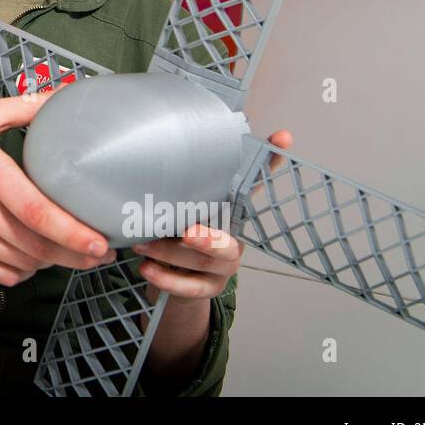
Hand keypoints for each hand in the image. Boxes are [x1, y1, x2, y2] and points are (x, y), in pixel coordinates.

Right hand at [0, 93, 117, 286]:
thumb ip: (25, 107)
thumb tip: (63, 94)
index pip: (38, 212)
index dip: (74, 232)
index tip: (100, 242)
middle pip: (37, 245)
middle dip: (74, 255)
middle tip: (97, 255)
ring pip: (22, 263)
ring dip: (49, 262)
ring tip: (65, 252)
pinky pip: (1, 275)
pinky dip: (23, 272)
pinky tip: (31, 259)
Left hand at [133, 128, 293, 304]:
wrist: (178, 280)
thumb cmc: (178, 234)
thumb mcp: (179, 206)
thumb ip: (176, 186)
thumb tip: (156, 148)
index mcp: (230, 213)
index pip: (254, 185)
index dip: (268, 164)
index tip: (282, 136)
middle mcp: (233, 239)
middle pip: (229, 242)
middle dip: (210, 239)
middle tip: (187, 232)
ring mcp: (224, 267)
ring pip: (204, 263)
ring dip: (170, 254)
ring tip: (142, 244)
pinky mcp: (209, 288)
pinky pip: (191, 287)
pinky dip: (168, 279)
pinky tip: (148, 269)